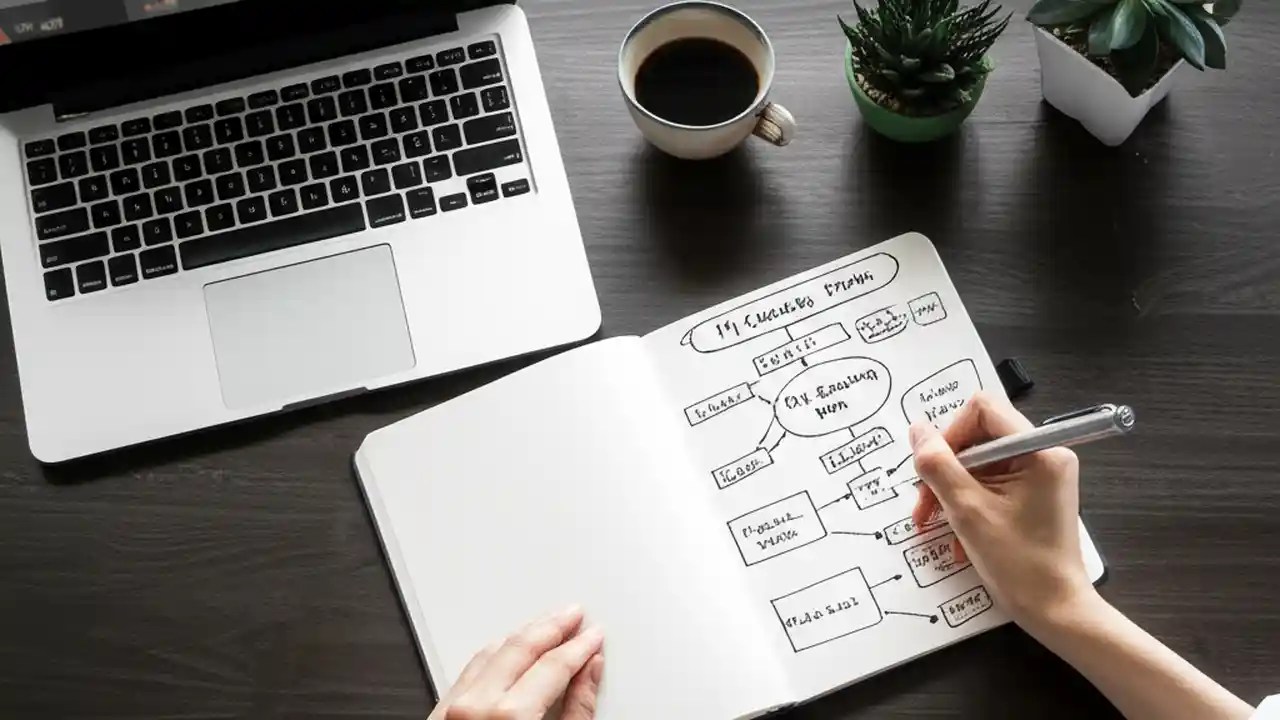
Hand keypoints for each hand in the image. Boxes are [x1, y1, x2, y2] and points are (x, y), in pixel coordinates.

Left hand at [428, 605, 604, 719]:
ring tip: (547, 622)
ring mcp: (454, 706)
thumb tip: (589, 672)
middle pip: (523, 647)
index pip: (555, 665)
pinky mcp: (440, 709)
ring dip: (525, 633)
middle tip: (575, 613)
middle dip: (553, 626)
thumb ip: (577, 709)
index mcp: (511, 715)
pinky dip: (496, 650)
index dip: (580, 646)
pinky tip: (510, 642)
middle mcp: (478, 704)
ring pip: (495, 649)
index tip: (594, 635)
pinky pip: (472, 666)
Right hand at [909, 392, 1096, 627]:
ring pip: (979, 465)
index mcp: (1039, 450)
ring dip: (951, 493)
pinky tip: (958, 537)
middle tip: (925, 507)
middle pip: (979, 438)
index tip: (932, 469)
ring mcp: (1040, 476)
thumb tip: (916, 430)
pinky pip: (991, 485)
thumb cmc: (1019, 563)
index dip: (950, 433)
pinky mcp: (1033, 495)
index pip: (983, 409)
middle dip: (946, 471)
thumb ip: (938, 465)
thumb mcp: (967, 510)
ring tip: (934, 525)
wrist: (1056, 612)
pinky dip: (968, 505)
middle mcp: (1045, 454)